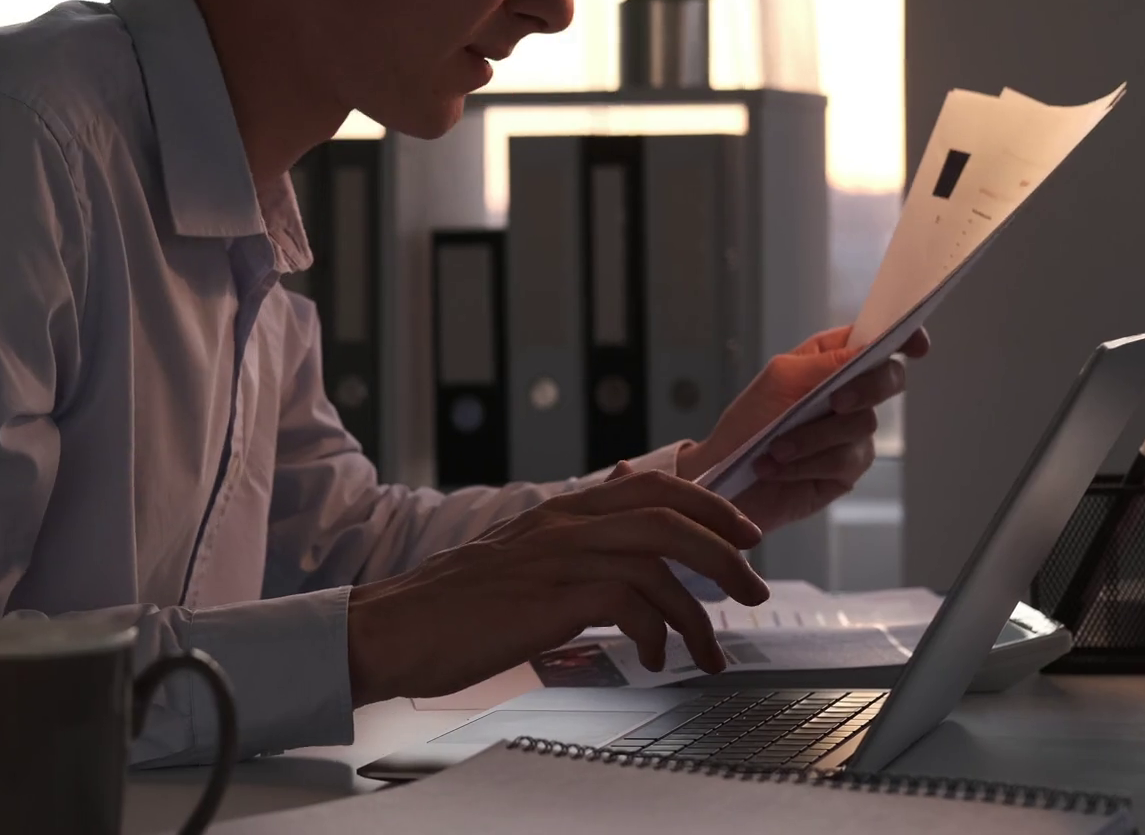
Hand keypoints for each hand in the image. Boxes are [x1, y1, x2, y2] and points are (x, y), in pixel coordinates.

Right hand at [346, 466, 769, 704]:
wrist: (392, 628)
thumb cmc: (450, 608)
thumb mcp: (518, 564)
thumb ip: (568, 552)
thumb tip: (620, 564)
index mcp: (558, 511)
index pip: (651, 485)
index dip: (708, 504)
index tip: (742, 533)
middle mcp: (563, 521)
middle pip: (670, 512)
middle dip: (725, 549)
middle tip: (752, 586)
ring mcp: (559, 555)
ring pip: (662, 557)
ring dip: (702, 607)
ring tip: (712, 648)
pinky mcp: (553, 595)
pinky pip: (634, 602)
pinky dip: (659, 635)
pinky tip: (655, 660)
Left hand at [684, 326, 928, 532]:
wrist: (724, 478)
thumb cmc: (747, 422)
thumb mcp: (780, 379)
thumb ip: (825, 361)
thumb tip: (868, 348)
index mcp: (832, 361)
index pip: (878, 342)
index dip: (904, 338)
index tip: (916, 346)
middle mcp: (848, 394)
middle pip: (888, 380)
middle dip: (865, 389)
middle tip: (834, 402)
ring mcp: (850, 434)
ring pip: (862, 425)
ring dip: (813, 437)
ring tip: (775, 448)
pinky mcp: (844, 470)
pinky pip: (844, 460)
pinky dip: (807, 462)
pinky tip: (777, 468)